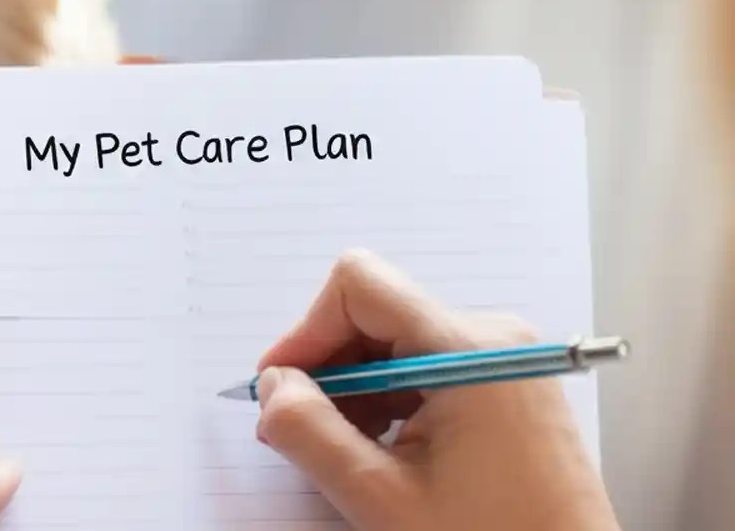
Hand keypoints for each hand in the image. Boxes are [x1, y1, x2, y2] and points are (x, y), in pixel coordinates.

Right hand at [255, 250, 620, 530]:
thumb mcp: (381, 496)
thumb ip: (310, 432)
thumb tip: (274, 386)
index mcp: (468, 348)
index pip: (360, 285)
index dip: (307, 331)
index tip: (280, 385)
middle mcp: (492, 336)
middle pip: (376, 312)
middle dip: (327, 367)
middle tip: (297, 428)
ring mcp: (505, 358)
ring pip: (396, 341)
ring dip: (355, 388)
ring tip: (341, 450)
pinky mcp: (507, 384)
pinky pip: (426, 365)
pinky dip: (388, 398)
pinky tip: (379, 450)